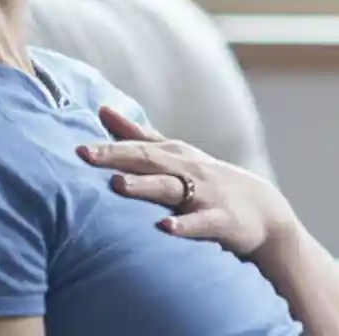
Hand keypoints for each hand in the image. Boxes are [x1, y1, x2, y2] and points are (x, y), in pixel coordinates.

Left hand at [76, 106, 298, 258]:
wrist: (263, 210)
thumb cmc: (208, 180)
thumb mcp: (175, 154)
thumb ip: (138, 135)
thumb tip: (103, 109)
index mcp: (173, 154)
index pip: (136, 146)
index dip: (106, 146)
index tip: (76, 148)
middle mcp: (187, 170)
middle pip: (148, 160)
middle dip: (116, 157)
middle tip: (84, 155)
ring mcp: (205, 195)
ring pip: (172, 188)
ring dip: (146, 185)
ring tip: (119, 184)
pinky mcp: (221, 221)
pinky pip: (201, 224)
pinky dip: (184, 226)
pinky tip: (166, 229)